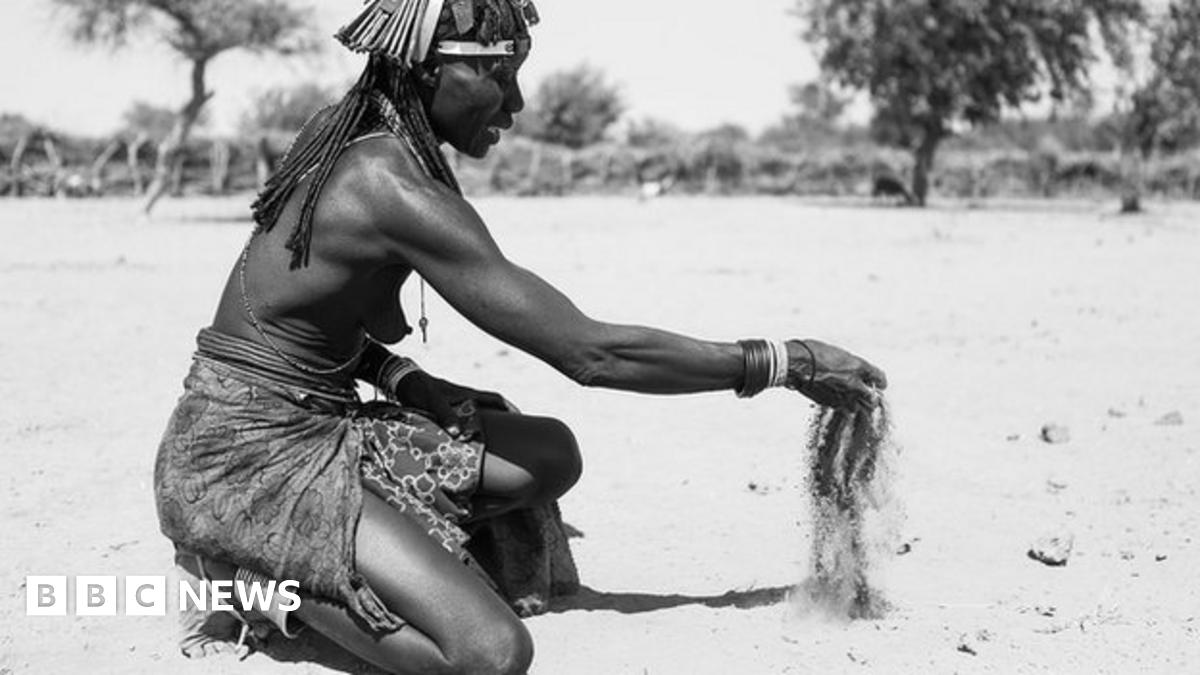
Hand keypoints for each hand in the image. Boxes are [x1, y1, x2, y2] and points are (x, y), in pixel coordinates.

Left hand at [391, 372, 516, 441]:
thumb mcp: (434, 402)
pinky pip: (463, 420)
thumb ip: (446, 416)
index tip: (523, 420)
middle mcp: (465, 399)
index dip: (511, 408)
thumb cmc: (420, 389)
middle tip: (510, 438)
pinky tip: (464, 442)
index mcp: (468, 395)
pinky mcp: (445, 409)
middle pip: (490, 409)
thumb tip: (460, 434)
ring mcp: (456, 404)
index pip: (496, 399)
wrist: (401, 380)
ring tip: (490, 445)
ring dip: (485, 427)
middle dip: (502, 420)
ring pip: (477, 415)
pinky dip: (468, 430)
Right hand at [786, 339, 886, 410]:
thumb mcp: (838, 354)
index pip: (880, 378)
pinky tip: (833, 396)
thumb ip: (852, 366)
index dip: (880, 381)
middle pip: (873, 400)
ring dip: (855, 404)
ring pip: (857, 408)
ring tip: (848, 398)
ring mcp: (842, 396)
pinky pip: (840, 408)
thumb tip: (858, 375)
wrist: (796, 363)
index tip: (880, 384)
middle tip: (867, 394)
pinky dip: (840, 404)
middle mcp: (854, 384)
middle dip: (871, 398)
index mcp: (859, 367)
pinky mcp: (829, 403)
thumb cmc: (815, 352)